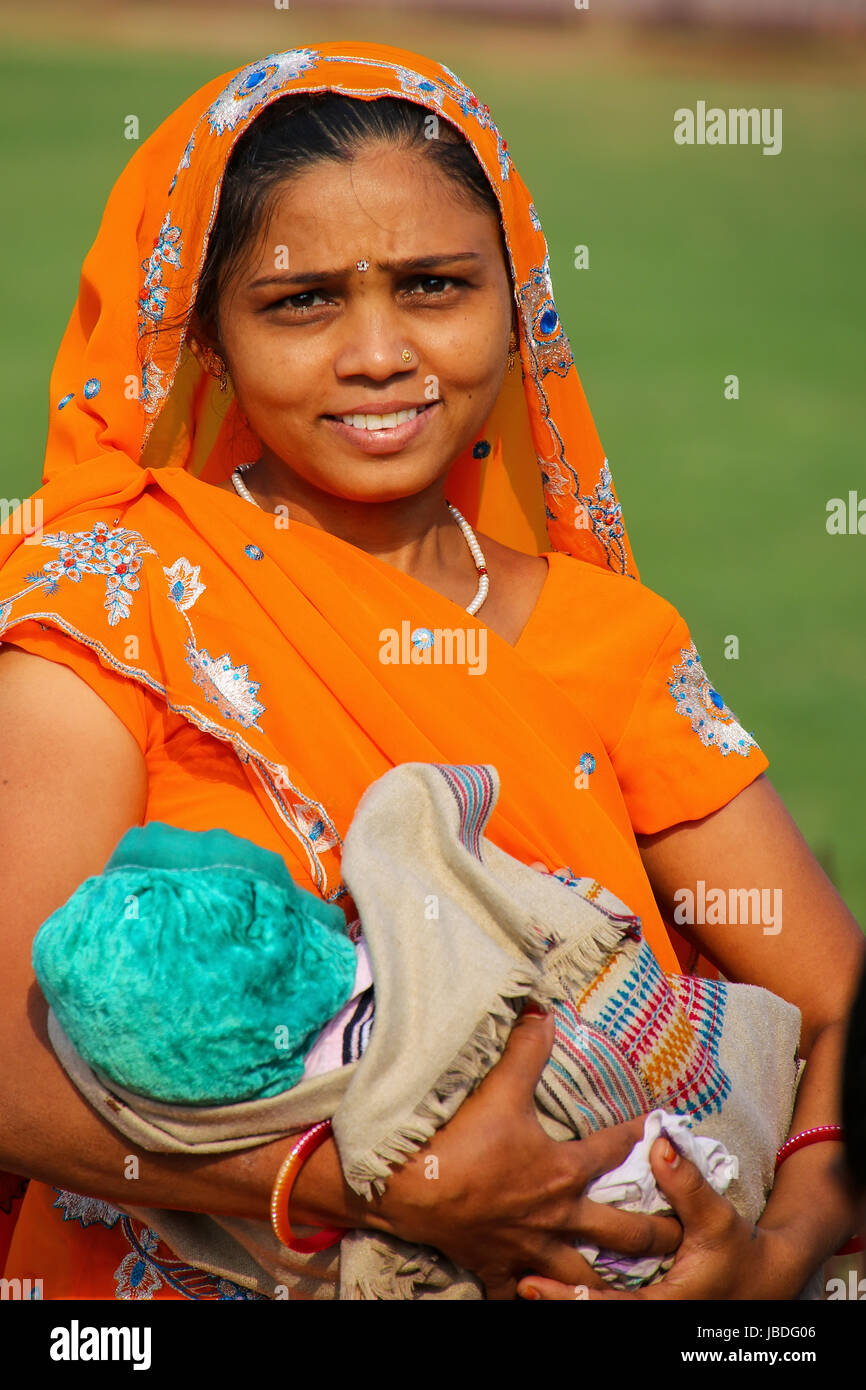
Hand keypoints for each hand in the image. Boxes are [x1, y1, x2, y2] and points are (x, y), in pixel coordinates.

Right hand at [366, 1005, 681, 1298]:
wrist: (406, 1188)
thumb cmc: (457, 1139)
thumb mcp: (498, 1086)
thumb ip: (525, 1049)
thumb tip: (544, 1011)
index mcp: (562, 1172)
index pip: (613, 1148)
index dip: (638, 1133)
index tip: (659, 1127)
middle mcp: (556, 1217)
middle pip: (622, 1232)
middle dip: (657, 1233)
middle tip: (682, 1234)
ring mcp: (528, 1250)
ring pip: (584, 1277)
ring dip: (608, 1278)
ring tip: (633, 1286)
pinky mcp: (496, 1268)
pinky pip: (523, 1295)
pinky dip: (537, 1298)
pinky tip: (544, 1297)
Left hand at [516, 1136, 805, 1300]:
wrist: (759, 1284)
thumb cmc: (737, 1254)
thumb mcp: (716, 1219)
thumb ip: (686, 1182)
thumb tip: (661, 1140)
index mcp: (659, 1299)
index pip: (604, 1304)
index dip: (569, 1294)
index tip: (532, 1282)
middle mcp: (644, 1309)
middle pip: (589, 1307)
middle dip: (554, 1298)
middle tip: (516, 1282)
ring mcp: (640, 1309)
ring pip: (590, 1304)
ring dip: (558, 1294)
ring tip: (516, 1282)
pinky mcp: (638, 1306)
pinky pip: (600, 1303)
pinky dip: (567, 1291)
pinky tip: (532, 1279)